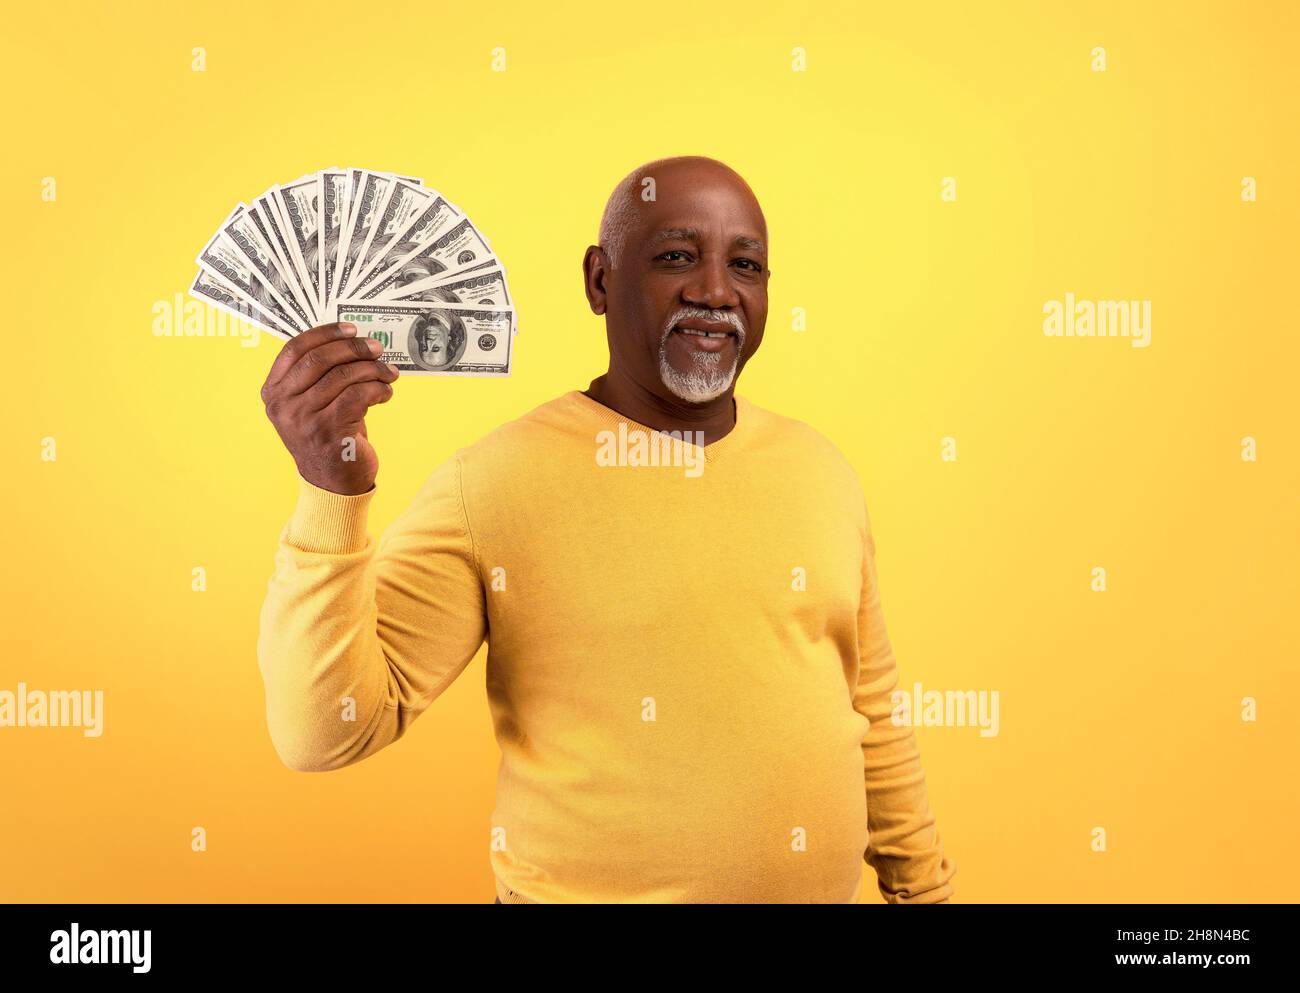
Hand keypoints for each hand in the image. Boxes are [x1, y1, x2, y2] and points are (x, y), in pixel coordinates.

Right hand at [260, 322, 400, 494]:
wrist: (332, 483)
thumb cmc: (327, 436)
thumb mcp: (311, 404)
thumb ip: (318, 375)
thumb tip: (352, 341)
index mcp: (273, 392)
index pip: (295, 349)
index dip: (325, 333)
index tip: (351, 328)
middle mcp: (283, 405)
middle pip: (320, 359)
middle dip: (354, 348)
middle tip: (377, 348)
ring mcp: (304, 419)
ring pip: (344, 376)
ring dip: (373, 370)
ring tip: (388, 373)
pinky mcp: (329, 431)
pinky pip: (359, 395)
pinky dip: (378, 389)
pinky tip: (386, 393)